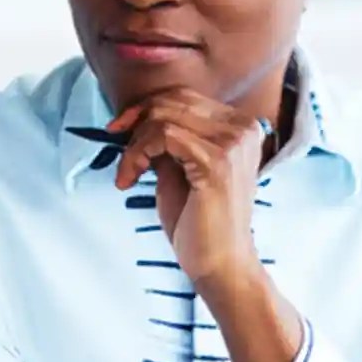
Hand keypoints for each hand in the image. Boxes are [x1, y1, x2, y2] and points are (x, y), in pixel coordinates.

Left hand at [108, 87, 268, 283]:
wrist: (220, 264)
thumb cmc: (198, 221)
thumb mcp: (179, 168)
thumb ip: (168, 140)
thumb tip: (136, 117)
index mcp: (239, 127)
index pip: (184, 97)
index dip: (145, 109)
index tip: (119, 130)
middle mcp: (242, 128)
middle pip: (173, 100)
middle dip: (136, 122)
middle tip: (119, 151)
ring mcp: (233, 143)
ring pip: (164, 116)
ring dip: (134, 144)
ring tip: (127, 173)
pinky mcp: (217, 162)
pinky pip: (163, 135)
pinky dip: (137, 153)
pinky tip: (129, 178)